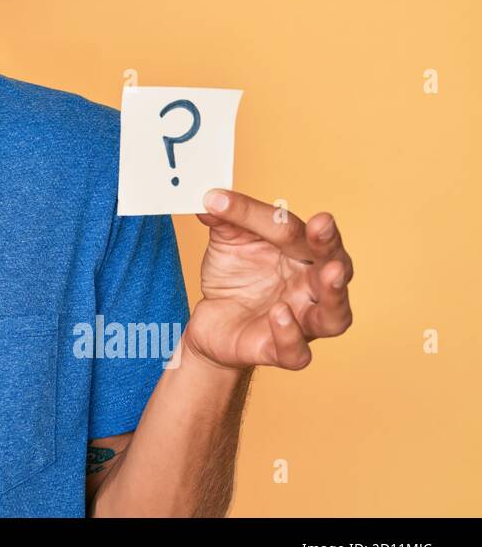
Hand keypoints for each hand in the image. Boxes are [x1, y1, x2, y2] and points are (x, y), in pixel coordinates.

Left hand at [183, 188, 353, 370]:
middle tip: (322, 227)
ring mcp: (302, 320)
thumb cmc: (235, 277)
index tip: (237, 201)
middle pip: (336, 267)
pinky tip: (279, 314)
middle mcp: (311, 287)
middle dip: (331, 247)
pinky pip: (298, 352)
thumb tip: (211, 195)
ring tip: (328, 274)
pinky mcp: (281, 350)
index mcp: (302, 254)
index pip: (296, 231)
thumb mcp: (227, 242)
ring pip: (335, 315)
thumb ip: (224, 219)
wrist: (212, 322)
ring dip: (334, 294)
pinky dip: (291, 335)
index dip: (270, 217)